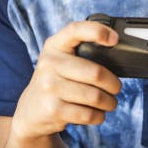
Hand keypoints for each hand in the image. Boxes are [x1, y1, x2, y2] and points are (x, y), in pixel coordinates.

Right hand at [11, 21, 121, 140]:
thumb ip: (81, 52)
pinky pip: (88, 114)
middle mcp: (49, 64)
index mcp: (54, 46)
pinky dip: (99, 116)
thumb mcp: (60, 60)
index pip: (75, 30)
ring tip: (109, 103)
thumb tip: (116, 50)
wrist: (30, 111)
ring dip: (109, 103)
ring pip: (95, 96)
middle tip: (116, 88)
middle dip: (114, 84)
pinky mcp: (53, 110)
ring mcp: (49, 87)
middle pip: (95, 73)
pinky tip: (97, 114)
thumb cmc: (55, 81)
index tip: (114, 39)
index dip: (97, 31)